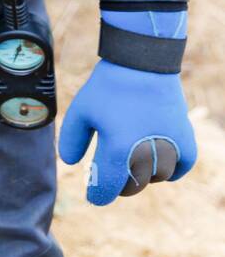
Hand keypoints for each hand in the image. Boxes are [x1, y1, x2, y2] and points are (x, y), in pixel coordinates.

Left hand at [59, 12, 195, 205]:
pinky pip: (182, 166)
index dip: (98, 195)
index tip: (93, 196)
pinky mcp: (185, 136)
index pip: (107, 187)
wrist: (141, 60)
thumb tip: (71, 163)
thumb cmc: (108, 86)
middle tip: (112, 177)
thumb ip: (72, 139)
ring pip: (156, 177)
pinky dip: (172, 170)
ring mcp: (169, 144)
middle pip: (133, 185)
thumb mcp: (81, 110)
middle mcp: (145, 150)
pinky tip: (160, 164)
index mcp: (118, 147)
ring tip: (132, 163)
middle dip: (120, 185)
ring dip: (144, 176)